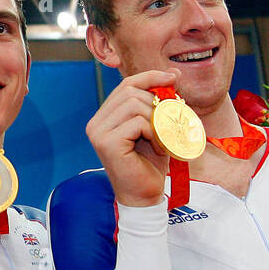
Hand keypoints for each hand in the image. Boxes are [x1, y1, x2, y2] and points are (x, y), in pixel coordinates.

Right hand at [86, 69, 177, 206]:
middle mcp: (96, 123)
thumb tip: (172, 74)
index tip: (172, 78)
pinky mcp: (107, 143)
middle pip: (131, 91)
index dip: (150, 77)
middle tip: (170, 124)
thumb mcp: (157, 126)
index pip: (126, 85)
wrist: (145, 195)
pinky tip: (158, 148)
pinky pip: (137, 122)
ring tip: (163, 141)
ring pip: (135, 105)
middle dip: (156, 104)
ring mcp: (98, 133)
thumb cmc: (151, 163)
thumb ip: (159, 102)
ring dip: (157, 121)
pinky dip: (154, 133)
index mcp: (105, 117)